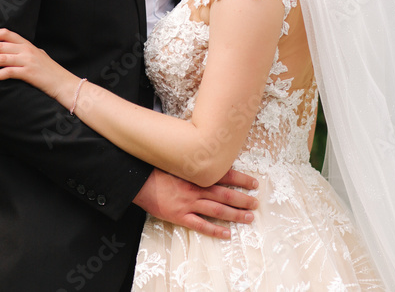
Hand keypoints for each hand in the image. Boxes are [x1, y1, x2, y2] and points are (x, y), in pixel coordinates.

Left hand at [0, 28, 76, 104]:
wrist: (65, 84)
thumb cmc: (50, 73)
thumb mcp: (37, 57)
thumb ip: (24, 52)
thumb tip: (7, 53)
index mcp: (27, 44)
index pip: (4, 33)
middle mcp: (26, 49)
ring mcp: (28, 60)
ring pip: (0, 57)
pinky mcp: (29, 73)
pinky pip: (7, 72)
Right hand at [133, 168, 258, 239]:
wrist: (139, 181)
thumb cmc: (157, 170)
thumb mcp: (177, 162)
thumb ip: (193, 164)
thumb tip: (209, 161)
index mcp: (196, 174)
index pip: (225, 176)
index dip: (241, 180)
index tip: (254, 183)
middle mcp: (196, 189)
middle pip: (225, 194)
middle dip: (243, 199)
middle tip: (256, 203)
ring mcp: (189, 203)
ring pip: (218, 210)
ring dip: (235, 214)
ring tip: (249, 218)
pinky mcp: (180, 216)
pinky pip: (201, 225)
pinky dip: (215, 230)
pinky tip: (227, 234)